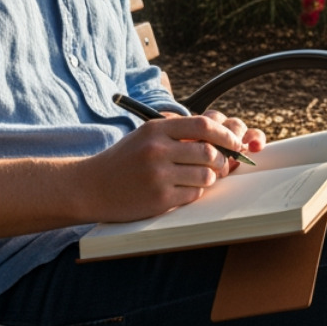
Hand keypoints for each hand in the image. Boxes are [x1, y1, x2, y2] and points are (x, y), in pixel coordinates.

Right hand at [74, 113, 260, 222]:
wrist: (92, 186)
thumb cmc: (125, 160)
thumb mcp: (147, 136)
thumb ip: (178, 133)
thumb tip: (220, 137)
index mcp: (157, 129)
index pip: (204, 126)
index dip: (225, 134)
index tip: (234, 142)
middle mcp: (158, 150)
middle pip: (209, 153)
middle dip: (220, 160)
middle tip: (218, 164)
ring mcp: (159, 176)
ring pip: (205, 176)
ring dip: (207, 178)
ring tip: (195, 178)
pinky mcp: (160, 199)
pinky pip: (193, 195)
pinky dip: (194, 193)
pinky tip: (180, 190)